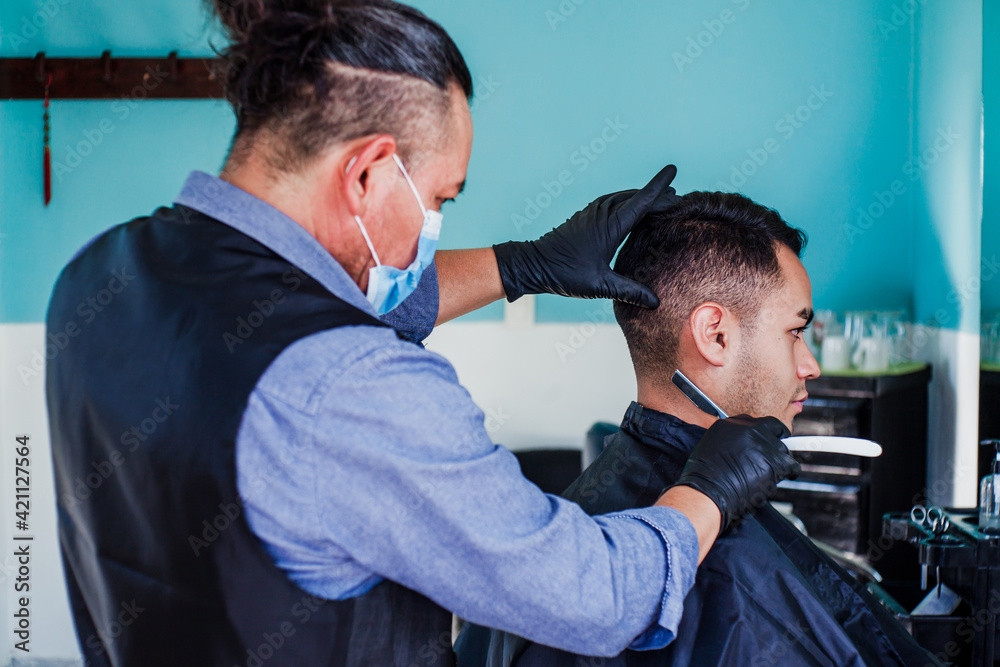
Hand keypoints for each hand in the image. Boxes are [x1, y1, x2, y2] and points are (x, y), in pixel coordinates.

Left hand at [492, 165, 679, 307]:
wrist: (534, 264)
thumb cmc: (565, 274)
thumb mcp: (600, 286)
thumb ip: (629, 292)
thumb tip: (656, 303)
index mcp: (610, 225)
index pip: (642, 201)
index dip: (659, 186)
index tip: (672, 169)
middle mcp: (602, 213)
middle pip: (636, 197)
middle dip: (657, 195)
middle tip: (678, 197)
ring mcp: (592, 212)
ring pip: (624, 197)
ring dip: (642, 197)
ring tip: (661, 199)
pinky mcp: (586, 215)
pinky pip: (612, 202)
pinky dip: (628, 201)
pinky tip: (632, 208)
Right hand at [674, 416, 799, 533]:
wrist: (708, 491)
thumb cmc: (704, 477)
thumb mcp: (711, 447)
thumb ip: (729, 441)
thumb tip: (742, 447)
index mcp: (730, 424)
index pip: (753, 422)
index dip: (760, 433)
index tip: (762, 441)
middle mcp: (748, 428)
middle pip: (771, 430)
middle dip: (772, 443)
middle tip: (770, 456)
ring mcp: (763, 443)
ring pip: (781, 448)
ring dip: (778, 460)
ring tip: (769, 473)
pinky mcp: (774, 460)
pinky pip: (791, 464)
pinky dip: (790, 472)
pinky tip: (787, 476)